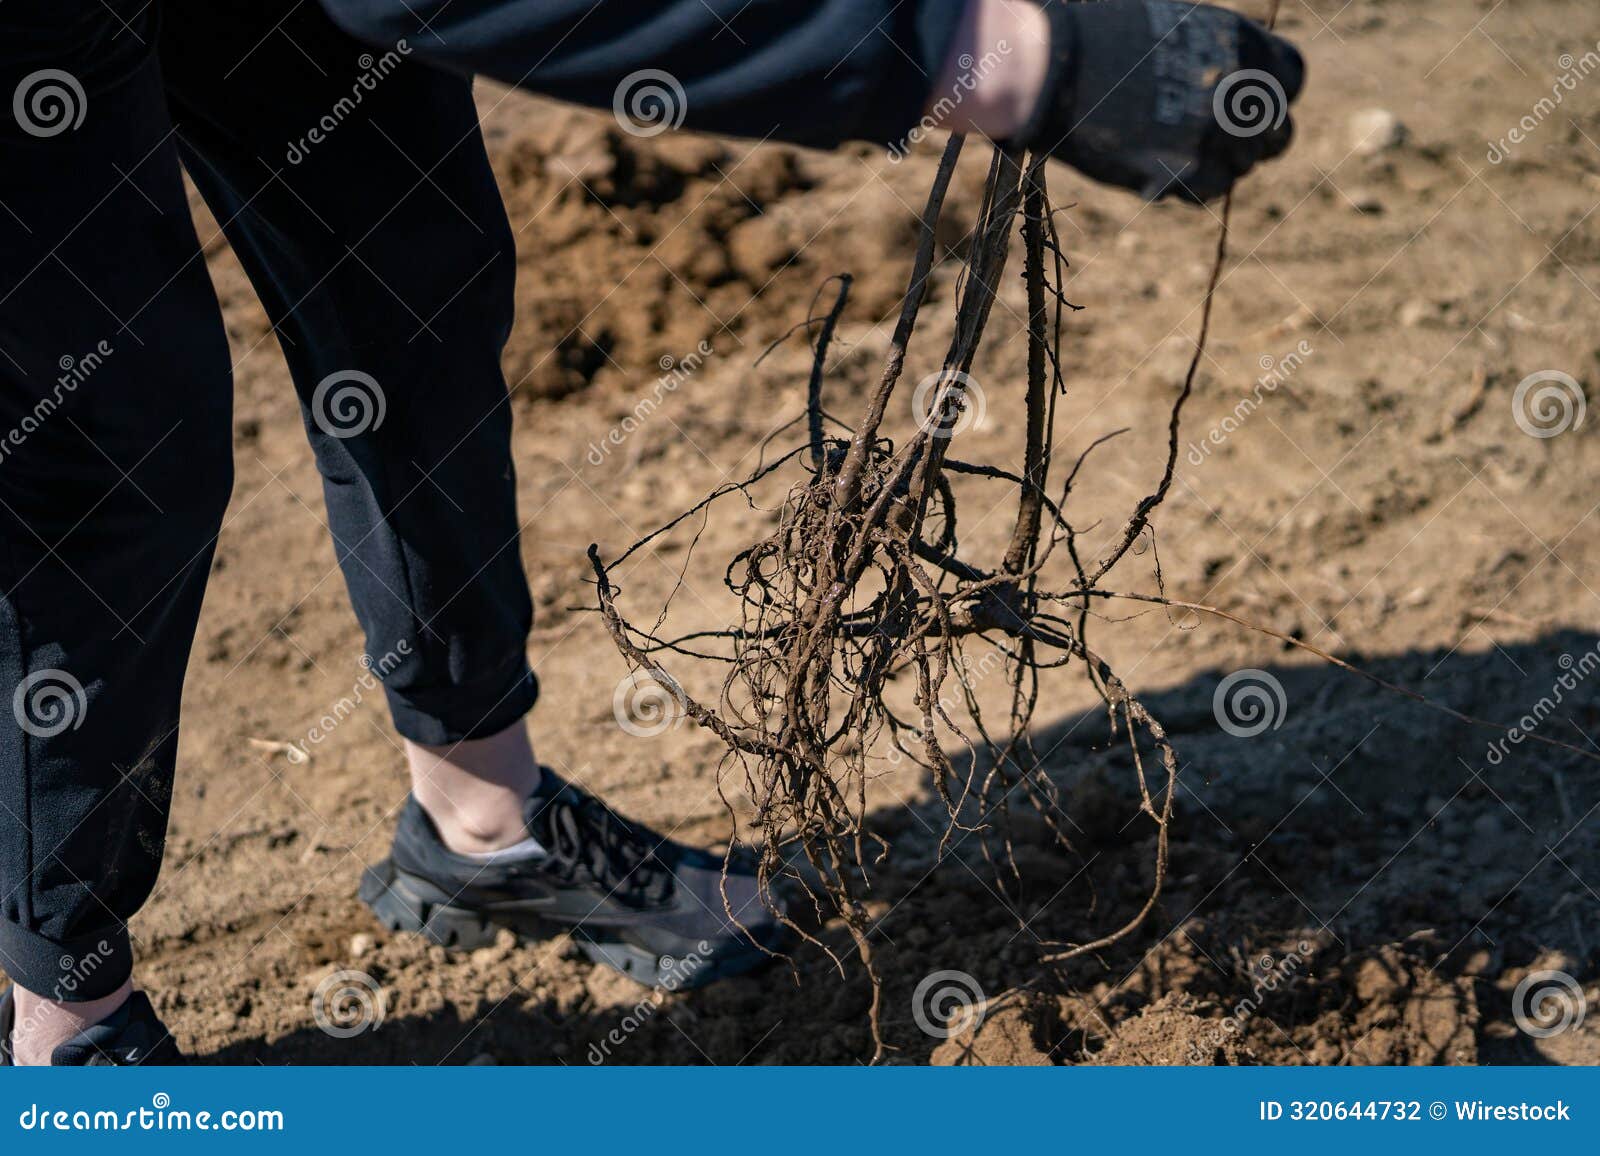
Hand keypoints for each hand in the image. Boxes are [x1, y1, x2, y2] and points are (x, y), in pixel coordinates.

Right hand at [1019, 0, 1304, 201]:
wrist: (1059, 69)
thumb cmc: (1104, 39)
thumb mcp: (1178, 27)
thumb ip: (1216, 58)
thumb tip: (1234, 89)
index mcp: (1246, 46)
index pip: (1290, 81)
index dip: (1269, 97)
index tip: (1246, 106)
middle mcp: (1244, 91)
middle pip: (1275, 135)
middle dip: (1248, 142)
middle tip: (1211, 142)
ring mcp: (1220, 136)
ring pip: (1241, 168)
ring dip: (1215, 166)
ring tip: (1172, 150)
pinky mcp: (1189, 173)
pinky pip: (1209, 190)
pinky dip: (1188, 184)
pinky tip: (1157, 164)